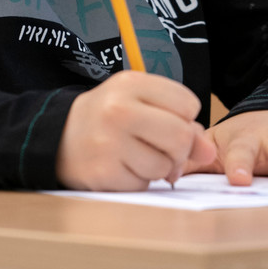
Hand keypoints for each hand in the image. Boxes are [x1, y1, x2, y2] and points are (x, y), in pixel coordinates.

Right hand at [56, 71, 217, 190]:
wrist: (58, 135)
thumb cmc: (108, 117)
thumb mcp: (140, 103)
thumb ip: (179, 121)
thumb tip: (209, 152)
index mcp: (131, 84)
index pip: (187, 104)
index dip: (185, 117)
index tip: (167, 120)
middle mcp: (119, 110)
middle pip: (180, 137)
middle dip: (180, 150)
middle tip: (165, 150)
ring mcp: (109, 143)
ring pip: (164, 166)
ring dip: (158, 168)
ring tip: (137, 156)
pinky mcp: (103, 173)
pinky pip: (143, 184)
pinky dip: (139, 180)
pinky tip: (123, 168)